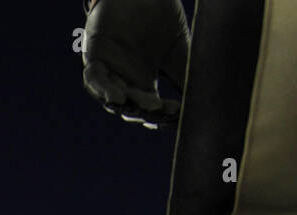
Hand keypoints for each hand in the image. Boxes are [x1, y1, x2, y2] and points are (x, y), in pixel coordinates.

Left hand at [82, 0, 189, 130]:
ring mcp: (109, 72)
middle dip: (150, 111)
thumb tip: (202, 102)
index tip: (180, 115)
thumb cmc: (160, 17)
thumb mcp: (178, 49)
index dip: (165, 115)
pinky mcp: (94, 57)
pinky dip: (104, 90)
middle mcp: (126, 82)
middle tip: (165, 111)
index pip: (153, 109)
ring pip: (115, 98)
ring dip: (130, 105)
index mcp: (144, 84)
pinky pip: (95, 79)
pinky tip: (116, 99)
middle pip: (134, 108)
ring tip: (148, 109)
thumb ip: (186, 75)